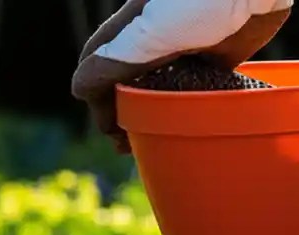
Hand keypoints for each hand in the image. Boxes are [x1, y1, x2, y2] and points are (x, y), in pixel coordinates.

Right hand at [71, 0, 291, 153]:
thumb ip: (117, 58)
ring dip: (151, 114)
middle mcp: (156, 35)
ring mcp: (188, 46)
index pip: (101, 64)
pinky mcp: (219, 54)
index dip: (98, 98)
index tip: (108, 130)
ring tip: (148, 141)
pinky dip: (186, 106)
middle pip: (129, 78)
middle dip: (122, 112)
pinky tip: (186, 125)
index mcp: (133, 25)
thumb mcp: (153, 31)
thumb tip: (79, 91)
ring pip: (160, 86)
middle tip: (125, 145)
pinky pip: (195, 85)